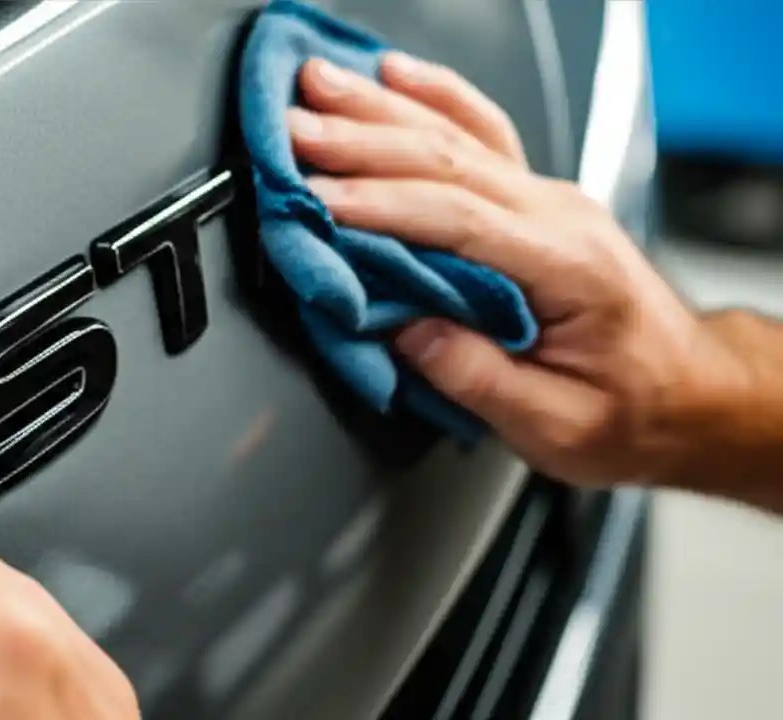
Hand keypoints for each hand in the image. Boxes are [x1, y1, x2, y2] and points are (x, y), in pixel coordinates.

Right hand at [286, 52, 739, 486]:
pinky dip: (433, 98)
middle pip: (449, 159)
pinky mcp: (533, 202)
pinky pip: (479, 132)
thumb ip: (479, 377)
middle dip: (364, 141)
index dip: (385, 206)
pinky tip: (393, 77)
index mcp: (569, 268)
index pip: (461, 220)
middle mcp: (560, 217)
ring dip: (381, 109)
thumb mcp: (557, 426)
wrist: (689, 393)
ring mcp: (548, 200)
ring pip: (458, 135)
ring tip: (319, 86)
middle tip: (296, 132)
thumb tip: (405, 332)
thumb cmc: (630, 414)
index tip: (323, 199)